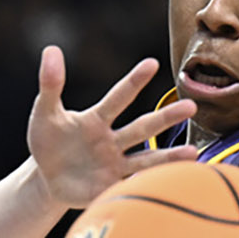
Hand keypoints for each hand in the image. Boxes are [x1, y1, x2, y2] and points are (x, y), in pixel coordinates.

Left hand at [27, 47, 199, 208]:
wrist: (46, 178)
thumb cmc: (48, 142)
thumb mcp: (44, 113)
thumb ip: (50, 85)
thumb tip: (51, 50)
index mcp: (97, 119)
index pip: (118, 97)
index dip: (133, 81)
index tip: (152, 63)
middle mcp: (112, 141)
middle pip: (143, 127)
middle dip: (166, 118)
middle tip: (192, 107)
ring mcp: (114, 165)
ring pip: (146, 160)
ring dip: (168, 157)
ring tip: (193, 153)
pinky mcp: (110, 188)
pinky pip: (132, 187)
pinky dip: (148, 186)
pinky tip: (170, 184)